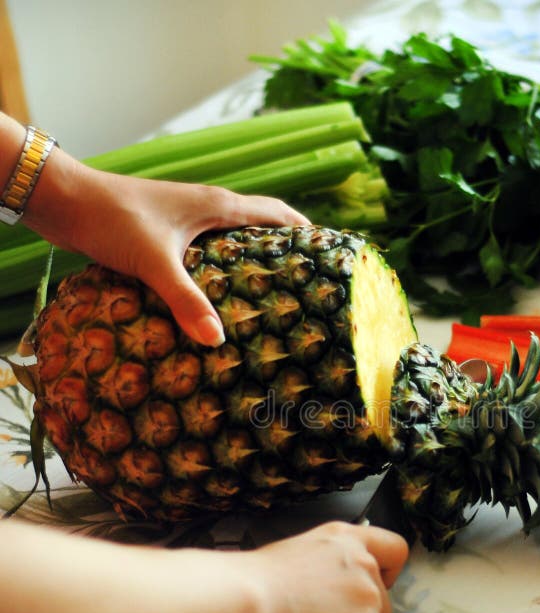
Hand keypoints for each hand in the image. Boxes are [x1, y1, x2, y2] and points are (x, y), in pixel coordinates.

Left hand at [22, 143, 308, 345]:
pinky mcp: (170, 232)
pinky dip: (226, 267)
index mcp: (219, 206)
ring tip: (272, 294)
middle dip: (287, 250)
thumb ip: (186, 300)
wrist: (65, 200)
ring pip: (236, 237)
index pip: (277, 214)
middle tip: (307, 284)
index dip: (307, 232)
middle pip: (262, 225)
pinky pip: (212, 249)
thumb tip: (217, 341)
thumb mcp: (155, 263)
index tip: (330, 256)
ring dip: (256, 258)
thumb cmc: (112, 220)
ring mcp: (189, 219)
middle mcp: (209, 208)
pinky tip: (221, 295)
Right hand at [233, 522, 408, 612]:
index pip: (395, 549)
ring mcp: (367, 598)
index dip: (388, 573)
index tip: (372, 587)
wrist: (242, 599)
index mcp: (346, 538)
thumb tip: (330, 594)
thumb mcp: (300, 553)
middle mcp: (364, 563)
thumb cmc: (253, 580)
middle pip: (383, 603)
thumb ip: (328, 567)